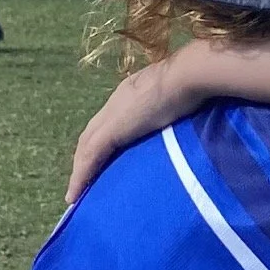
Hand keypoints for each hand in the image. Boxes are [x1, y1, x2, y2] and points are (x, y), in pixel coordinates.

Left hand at [67, 56, 204, 205]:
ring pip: (86, 147)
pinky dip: (82, 175)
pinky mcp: (112, 129)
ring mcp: (111, 115)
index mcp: (130, 95)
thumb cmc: (192, 84)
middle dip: (85, 158)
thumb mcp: (177, 100)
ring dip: (80, 170)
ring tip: (76, 192)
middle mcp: (115, 103)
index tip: (100, 161)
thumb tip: (181, 120)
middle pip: (90, 135)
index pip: (107, 122)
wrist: (189, 75)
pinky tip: (77, 193)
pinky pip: (91, 156)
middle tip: (83, 181)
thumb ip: (171, 111)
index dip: (101, 142)